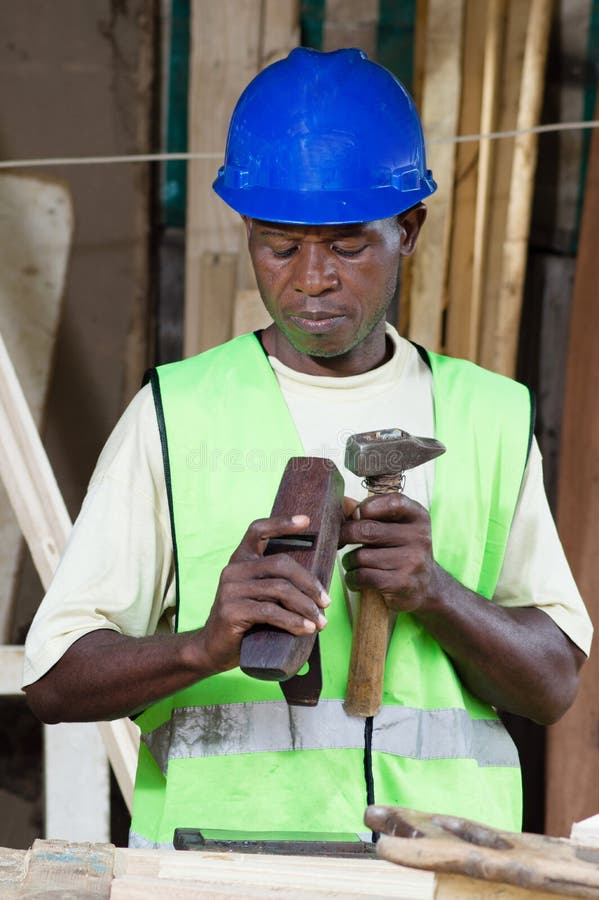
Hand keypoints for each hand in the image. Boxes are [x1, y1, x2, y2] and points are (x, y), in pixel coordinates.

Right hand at [199, 514, 329, 672]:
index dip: (281, 523)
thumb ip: (276, 582)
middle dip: (309, 583)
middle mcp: (234, 569)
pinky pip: (271, 612)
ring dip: (306, 607)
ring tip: (321, 622)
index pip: (258, 530)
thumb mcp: (259, 595)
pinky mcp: (231, 610)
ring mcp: (230, 589)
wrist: (213, 650)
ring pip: (280, 589)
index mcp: (241, 559)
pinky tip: (306, 629)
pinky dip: (293, 621)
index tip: (306, 521)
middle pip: (281, 563)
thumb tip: (318, 585)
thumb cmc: (246, 622)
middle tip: (326, 602)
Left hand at [340, 493, 436, 612]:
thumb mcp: (394, 527)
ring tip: (353, 563)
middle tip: (341, 540)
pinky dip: (352, 578)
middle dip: (346, 535)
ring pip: (361, 556)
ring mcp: (412, 561)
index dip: (368, 506)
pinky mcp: (402, 583)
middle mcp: (419, 537)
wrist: (425, 585)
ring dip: (349, 561)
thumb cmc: (400, 550)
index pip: (394, 502)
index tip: (356, 515)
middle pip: (367, 530)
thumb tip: (343, 503)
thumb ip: (371, 513)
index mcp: (418, 517)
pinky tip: (356, 579)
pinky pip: (363, 576)